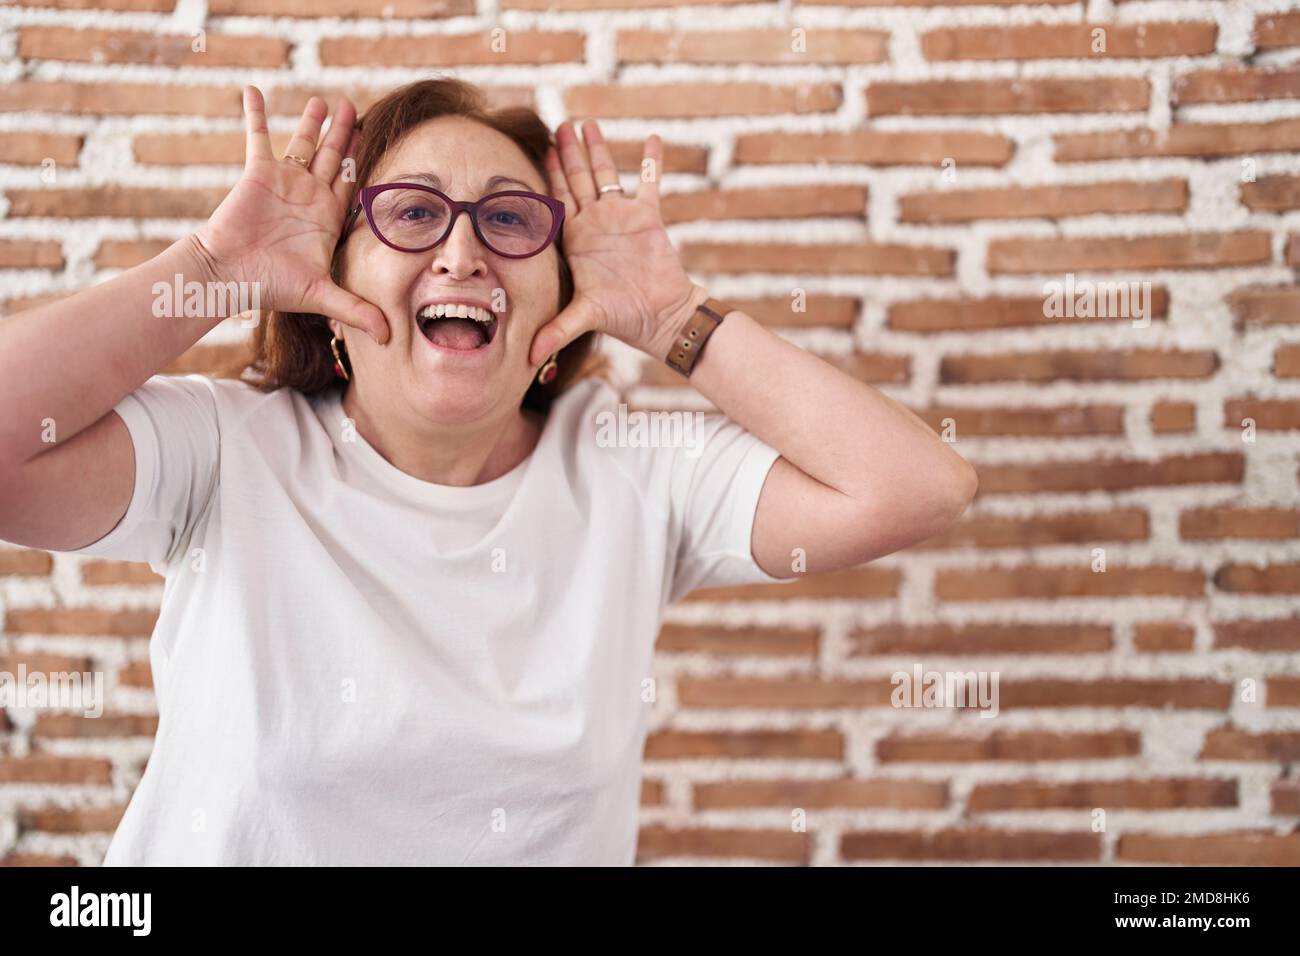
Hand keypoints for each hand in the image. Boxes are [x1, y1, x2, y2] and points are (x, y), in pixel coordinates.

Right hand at [191, 86, 388, 343]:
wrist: (230, 274)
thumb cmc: (273, 286)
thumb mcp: (322, 296)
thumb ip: (357, 311)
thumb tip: (389, 338)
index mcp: (327, 217)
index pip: (353, 186)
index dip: (364, 165)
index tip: (379, 145)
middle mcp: (309, 196)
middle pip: (333, 158)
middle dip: (345, 135)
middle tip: (356, 109)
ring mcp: (284, 182)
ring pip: (303, 144)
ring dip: (313, 122)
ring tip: (324, 100)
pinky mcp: (258, 172)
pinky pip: (258, 136)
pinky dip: (256, 113)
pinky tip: (253, 89)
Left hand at [528, 119, 706, 366]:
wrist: (659, 316)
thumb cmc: (622, 316)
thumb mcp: (584, 318)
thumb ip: (557, 330)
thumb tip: (529, 357)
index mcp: (576, 239)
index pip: (556, 199)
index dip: (548, 174)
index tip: (538, 148)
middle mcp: (595, 223)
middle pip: (578, 179)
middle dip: (568, 152)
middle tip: (558, 123)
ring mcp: (621, 217)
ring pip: (607, 174)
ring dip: (598, 149)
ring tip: (588, 124)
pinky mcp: (648, 217)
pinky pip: (650, 182)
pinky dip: (651, 161)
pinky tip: (651, 139)